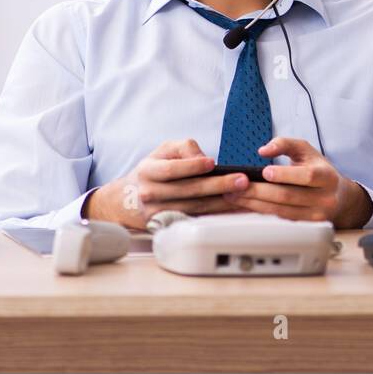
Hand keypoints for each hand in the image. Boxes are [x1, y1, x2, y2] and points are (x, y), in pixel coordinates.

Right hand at [84, 138, 249, 229]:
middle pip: (188, 191)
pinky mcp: (169, 225)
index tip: (213, 163)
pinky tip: (234, 208)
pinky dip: (217, 213)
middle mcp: (151, 194)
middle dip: (218, 185)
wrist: (129, 199)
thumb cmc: (153, 170)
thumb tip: (204, 158)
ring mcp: (159, 213)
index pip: (171, 170)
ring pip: (196, 207)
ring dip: (223, 202)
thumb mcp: (163, 151)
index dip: (192, 166)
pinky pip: (197, 218)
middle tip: (241, 181)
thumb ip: (184, 148)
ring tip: (244, 195)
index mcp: (148, 172)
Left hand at [224, 137, 372, 228]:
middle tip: (237, 186)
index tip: (264, 172)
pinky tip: (247, 206)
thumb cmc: (319, 170)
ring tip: (235, 196)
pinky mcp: (306, 227)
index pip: (306, 176)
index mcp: (326, 176)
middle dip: (259, 191)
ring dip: (255, 204)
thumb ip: (285, 144)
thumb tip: (263, 150)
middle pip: (288, 196)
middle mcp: (324, 198)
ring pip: (281, 211)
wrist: (339, 197)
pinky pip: (280, 220)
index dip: (285, 175)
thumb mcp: (306, 151)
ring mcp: (316, 216)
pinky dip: (261, 213)